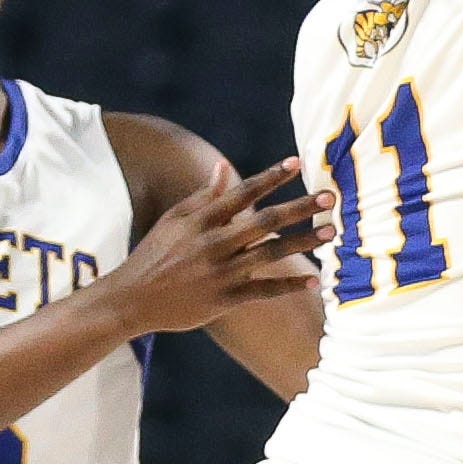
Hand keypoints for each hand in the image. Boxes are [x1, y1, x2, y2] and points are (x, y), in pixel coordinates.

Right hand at [111, 157, 330, 333]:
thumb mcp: (174, 220)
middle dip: (299, 208)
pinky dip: (288, 286)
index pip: (242, 193)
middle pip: (264, 222)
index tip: (296, 163)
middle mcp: (213, 244)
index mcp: (201, 220)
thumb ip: (204, 196)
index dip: (271, 177)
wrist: (132, 299)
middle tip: (330, 197)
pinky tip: (314, 281)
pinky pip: (263, 291)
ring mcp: (220, 273)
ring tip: (330, 231)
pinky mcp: (224, 300)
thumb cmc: (154, 255)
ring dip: (302, 242)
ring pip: (270, 254)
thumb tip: (224, 166)